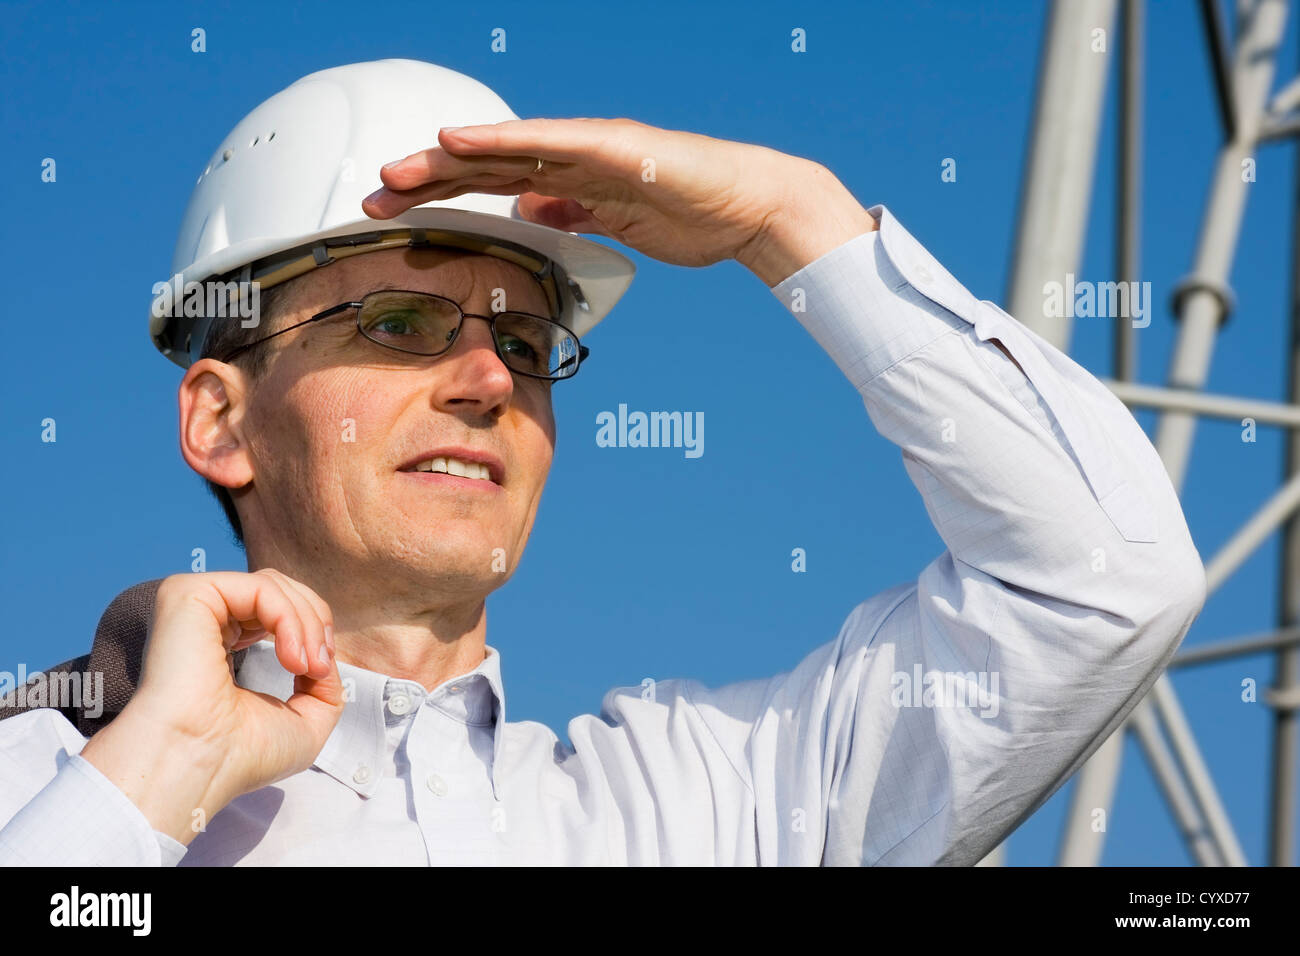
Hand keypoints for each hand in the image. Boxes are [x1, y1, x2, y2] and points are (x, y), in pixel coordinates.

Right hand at [80, 569, 343, 843]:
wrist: (201, 767)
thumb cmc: (242, 756)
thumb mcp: (307, 721)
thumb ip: (325, 685)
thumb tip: (325, 657)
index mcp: (224, 643)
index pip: (279, 608)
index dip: (314, 631)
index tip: (323, 671)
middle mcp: (206, 620)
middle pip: (280, 588)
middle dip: (315, 623)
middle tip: (320, 667)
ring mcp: (194, 605)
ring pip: (274, 585)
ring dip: (307, 624)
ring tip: (307, 667)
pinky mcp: (188, 595)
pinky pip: (260, 587)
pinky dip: (290, 619)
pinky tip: (292, 658)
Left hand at [362, 118, 875, 285]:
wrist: (748, 206)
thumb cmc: (689, 215)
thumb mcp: (612, 224)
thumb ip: (569, 212)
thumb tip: (526, 211)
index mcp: (566, 179)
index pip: (489, 184)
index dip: (437, 194)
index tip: (391, 213)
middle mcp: (569, 157)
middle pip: (482, 165)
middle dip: (423, 180)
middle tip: (370, 196)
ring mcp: (589, 149)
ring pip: (503, 150)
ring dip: (445, 160)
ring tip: (395, 170)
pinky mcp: (612, 149)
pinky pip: (547, 144)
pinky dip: (501, 141)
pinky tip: (459, 140)